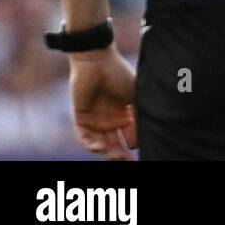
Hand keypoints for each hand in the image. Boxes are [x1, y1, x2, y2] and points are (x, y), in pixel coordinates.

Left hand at [68, 46, 136, 160]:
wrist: (97, 61)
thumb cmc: (119, 75)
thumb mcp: (135, 96)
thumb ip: (138, 117)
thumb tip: (138, 141)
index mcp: (125, 114)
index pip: (130, 136)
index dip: (136, 143)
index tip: (143, 147)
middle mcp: (110, 120)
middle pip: (116, 144)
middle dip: (122, 156)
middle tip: (129, 163)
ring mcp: (95, 121)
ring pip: (101, 144)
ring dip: (109, 153)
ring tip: (118, 158)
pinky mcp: (81, 119)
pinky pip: (85, 138)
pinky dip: (92, 145)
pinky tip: (100, 148)